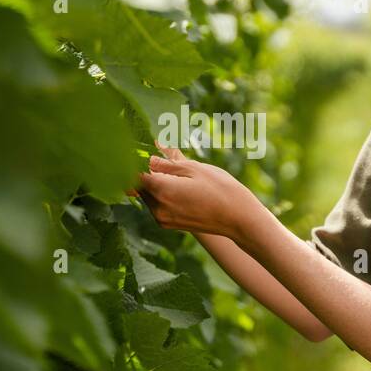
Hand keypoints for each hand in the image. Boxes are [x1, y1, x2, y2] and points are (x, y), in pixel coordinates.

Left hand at [127, 143, 263, 241]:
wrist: (238, 219)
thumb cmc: (221, 189)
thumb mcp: (193, 168)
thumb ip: (165, 161)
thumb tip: (146, 151)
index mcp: (161, 190)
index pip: (132, 172)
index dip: (133, 158)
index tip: (139, 146)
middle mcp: (157, 207)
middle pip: (136, 184)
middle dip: (141, 168)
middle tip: (154, 152)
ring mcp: (161, 218)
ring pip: (144, 194)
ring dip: (150, 180)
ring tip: (169, 168)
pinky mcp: (167, 223)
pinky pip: (154, 204)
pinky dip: (158, 191)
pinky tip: (175, 182)